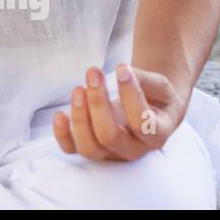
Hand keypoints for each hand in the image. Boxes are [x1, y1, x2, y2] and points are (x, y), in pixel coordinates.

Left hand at [53, 63, 187, 161]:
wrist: (149, 109)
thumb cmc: (154, 97)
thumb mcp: (160, 86)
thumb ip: (145, 80)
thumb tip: (123, 72)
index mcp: (156, 135)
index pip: (142, 123)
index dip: (130, 95)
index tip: (121, 67)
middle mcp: (133, 149)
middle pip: (110, 137)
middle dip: (97, 103)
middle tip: (93, 72)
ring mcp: (110, 152)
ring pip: (89, 147)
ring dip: (79, 117)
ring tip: (78, 88)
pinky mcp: (90, 147)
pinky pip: (71, 149)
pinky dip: (62, 134)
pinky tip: (60, 114)